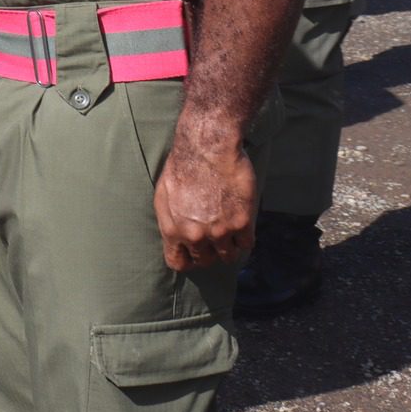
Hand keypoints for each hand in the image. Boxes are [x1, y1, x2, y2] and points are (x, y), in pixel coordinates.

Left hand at [153, 124, 256, 271]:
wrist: (207, 148)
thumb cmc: (181, 167)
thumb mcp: (163, 197)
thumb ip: (169, 222)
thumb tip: (176, 240)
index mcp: (172, 230)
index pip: (178, 263)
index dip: (187, 259)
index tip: (194, 253)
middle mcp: (195, 236)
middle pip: (205, 261)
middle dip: (208, 251)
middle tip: (213, 236)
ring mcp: (220, 232)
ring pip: (228, 256)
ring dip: (229, 247)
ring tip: (228, 232)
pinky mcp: (242, 223)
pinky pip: (247, 244)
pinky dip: (245, 238)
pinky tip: (241, 226)